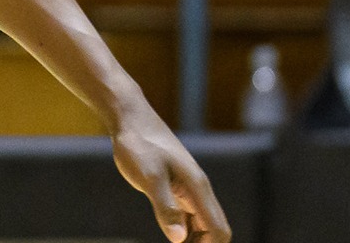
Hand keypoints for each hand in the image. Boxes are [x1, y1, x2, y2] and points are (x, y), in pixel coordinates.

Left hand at [111, 106, 229, 242]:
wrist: (130, 119)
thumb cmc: (139, 144)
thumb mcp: (149, 177)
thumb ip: (165, 207)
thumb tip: (179, 239)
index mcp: (198, 189)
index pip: (219, 230)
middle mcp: (198, 191)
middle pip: (214, 230)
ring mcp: (187, 189)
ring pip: (202, 225)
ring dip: (195, 241)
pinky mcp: (175, 188)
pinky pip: (188, 216)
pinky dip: (185, 231)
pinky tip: (172, 237)